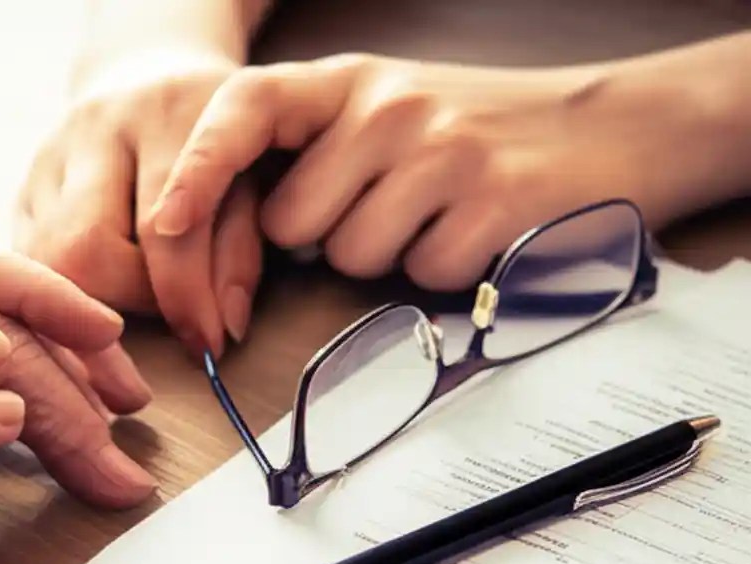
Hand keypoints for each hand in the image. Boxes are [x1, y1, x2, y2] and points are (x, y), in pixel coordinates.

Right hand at [16, 50, 262, 357]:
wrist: (148, 69)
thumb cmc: (215, 136)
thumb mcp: (249, 178)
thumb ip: (238, 252)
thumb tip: (223, 331)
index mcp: (167, 114)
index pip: (163, 231)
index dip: (185, 300)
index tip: (209, 343)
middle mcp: (99, 126)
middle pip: (83, 249)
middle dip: (129, 302)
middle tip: (168, 317)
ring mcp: (49, 153)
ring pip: (45, 259)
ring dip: (90, 302)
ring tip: (135, 306)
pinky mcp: (22, 182)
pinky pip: (28, 258)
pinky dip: (63, 290)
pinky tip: (98, 298)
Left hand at [149, 53, 709, 290]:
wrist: (608, 130)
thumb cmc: (470, 131)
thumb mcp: (381, 112)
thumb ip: (306, 147)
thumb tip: (225, 222)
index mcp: (346, 80)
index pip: (243, 110)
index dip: (196, 170)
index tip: (164, 224)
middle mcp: (386, 105)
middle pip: (290, 222)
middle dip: (321, 237)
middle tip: (383, 206)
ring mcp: (441, 151)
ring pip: (350, 257)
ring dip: (383, 256)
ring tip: (434, 214)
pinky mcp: (491, 204)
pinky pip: (418, 274)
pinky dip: (440, 270)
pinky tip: (473, 231)